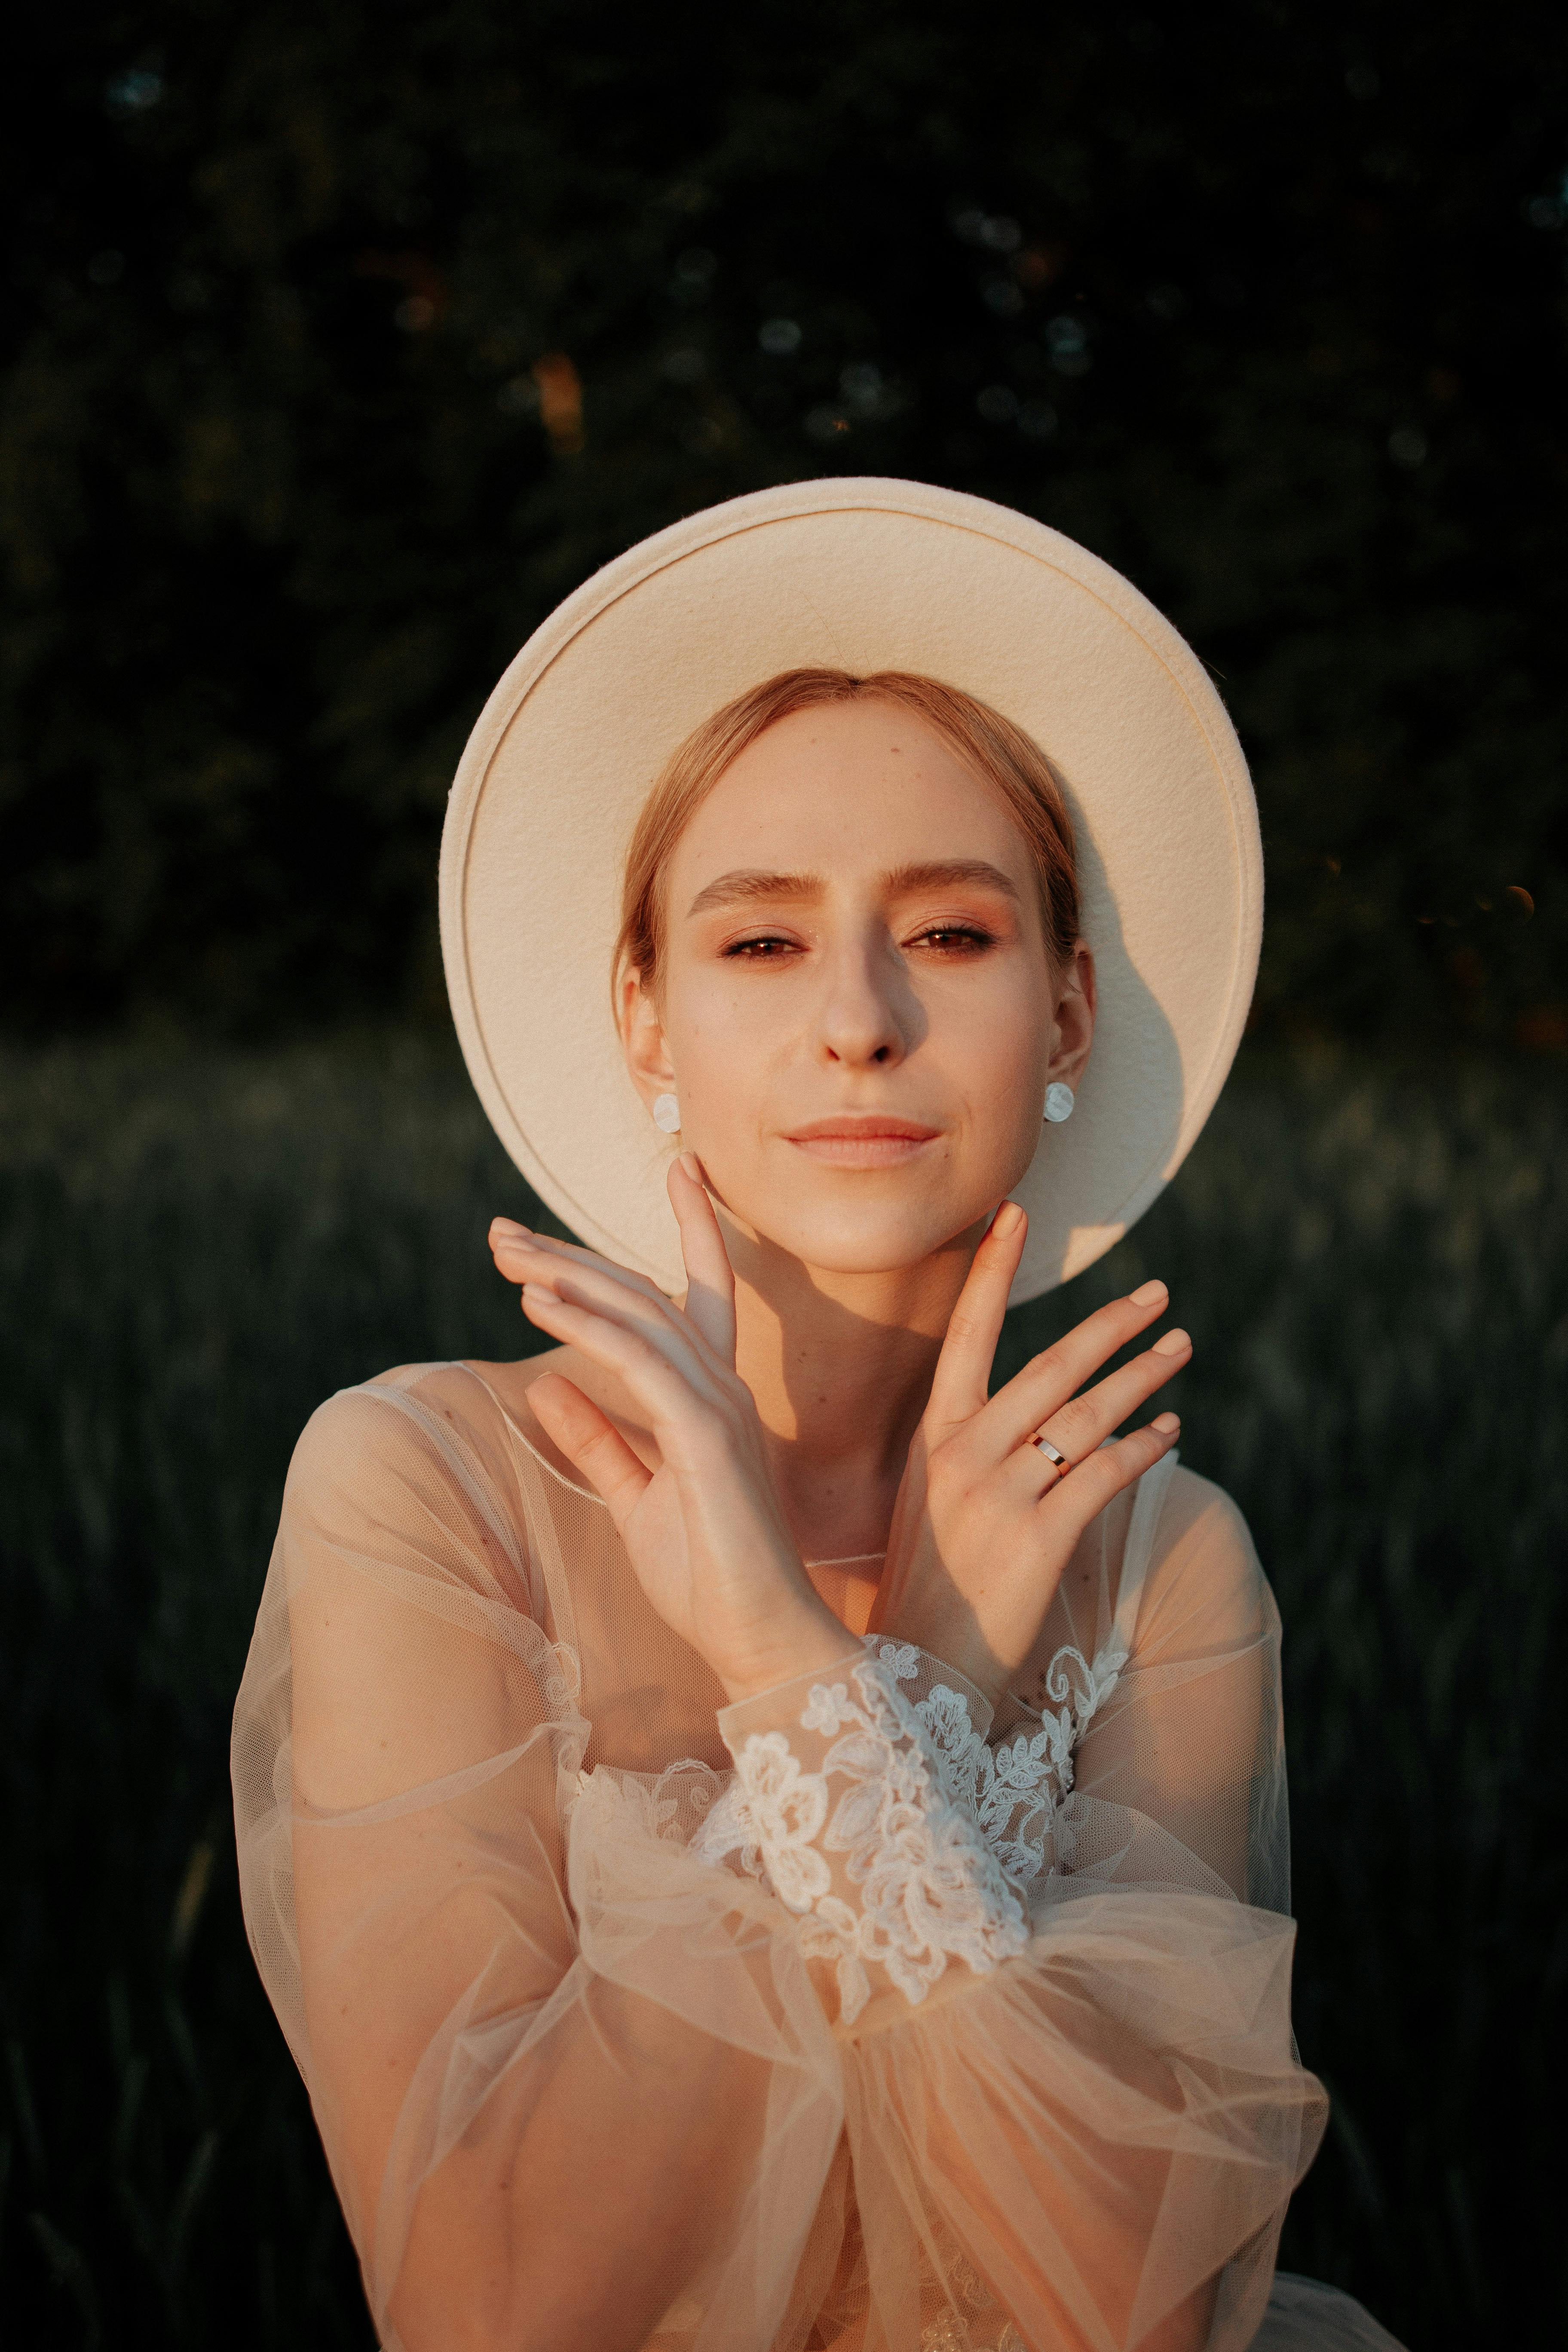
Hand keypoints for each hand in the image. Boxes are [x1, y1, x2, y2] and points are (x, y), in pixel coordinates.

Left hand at [488, 1162, 855, 1704]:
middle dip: (572, 1255)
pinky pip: (641, 1362)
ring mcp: (718, 1407)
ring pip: (640, 1314)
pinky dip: (588, 1325)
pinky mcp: (705, 1436)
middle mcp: (722, 1388)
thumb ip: (598, 1441)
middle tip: (502, 1233)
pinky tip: (539, 1304)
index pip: (701, 1291)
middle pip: (647, 1292)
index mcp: (712, 1399)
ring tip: (505, 1254)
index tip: (678, 1166)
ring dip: (566, 1277)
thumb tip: (548, 1386)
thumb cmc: (708, 1579)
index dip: (692, 1225)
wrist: (758, 1639)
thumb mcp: (636, 1500)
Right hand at [869, 1203, 1187, 1713]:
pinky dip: (1144, 1447)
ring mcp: (1001, 1495)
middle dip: (1110, 1324)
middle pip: (1050, 1366)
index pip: (965, 1334)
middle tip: (1158, 1292)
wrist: (915, 1671)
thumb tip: (1024, 1411)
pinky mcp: (1040, 1539)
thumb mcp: (926, 1500)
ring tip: (1180, 1348)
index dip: (992, 1271)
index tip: (1014, 1213)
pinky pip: (1105, 1474)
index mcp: (933, 1437)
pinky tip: (1170, 1431)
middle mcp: (965, 1455)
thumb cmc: (926, 1584)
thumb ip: (966, 1450)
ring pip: (1087, 1415)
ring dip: (1142, 1378)